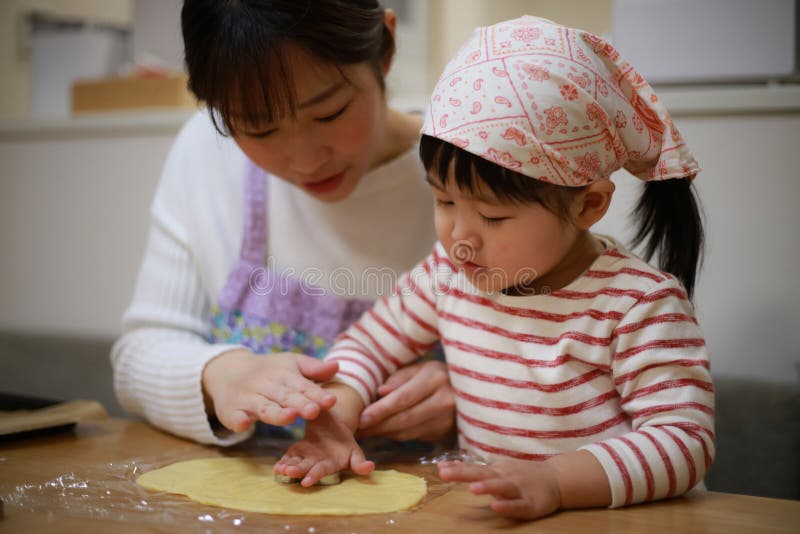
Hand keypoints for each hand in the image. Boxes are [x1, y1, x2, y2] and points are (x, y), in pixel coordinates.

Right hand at [202, 349, 338, 432]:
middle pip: (285, 397)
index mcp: (283, 375)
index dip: (316, 394)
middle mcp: (266, 386)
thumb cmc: (268, 371)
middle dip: (299, 403)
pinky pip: (235, 417)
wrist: (228, 371)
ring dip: (275, 413)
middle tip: (314, 411)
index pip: (302, 386)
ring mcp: (248, 399)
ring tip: (290, 416)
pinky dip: (238, 420)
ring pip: (263, 407)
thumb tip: (337, 366)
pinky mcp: (232, 411)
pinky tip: (244, 424)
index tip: (331, 401)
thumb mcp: (290, 364)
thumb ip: (314, 369)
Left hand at [274, 410, 374, 486]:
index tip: (306, 482)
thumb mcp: (354, 450)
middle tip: (287, 473)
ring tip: (280, 470)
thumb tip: (370, 468)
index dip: (314, 476)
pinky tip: (277, 465)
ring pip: (295, 463)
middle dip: (297, 471)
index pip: (321, 470)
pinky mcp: (298, 449)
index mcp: (329, 463)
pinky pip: (289, 456)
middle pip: (305, 467)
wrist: (335, 428)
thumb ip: (359, 461)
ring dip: (287, 467)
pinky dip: (283, 460)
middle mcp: (315, 462)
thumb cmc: (346, 443)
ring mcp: (305, 456)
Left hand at [357, 360, 454, 440]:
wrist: (472, 389)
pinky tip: (385, 431)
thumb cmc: (437, 374)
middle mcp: (445, 400)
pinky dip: (397, 435)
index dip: (381, 410)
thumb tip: (380, 393)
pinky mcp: (445, 432)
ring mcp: (448, 419)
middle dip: (379, 425)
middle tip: (358, 428)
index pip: (403, 397)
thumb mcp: (420, 368)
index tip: (361, 417)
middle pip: (405, 418)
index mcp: (436, 378)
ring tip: (366, 430)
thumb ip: (399, 379)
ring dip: (385, 433)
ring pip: (409, 431)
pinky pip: (415, 436)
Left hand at [437, 458, 561, 519]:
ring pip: (501, 487)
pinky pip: (517, 505)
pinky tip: (496, 507)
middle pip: (482, 473)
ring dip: (488, 486)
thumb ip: (472, 470)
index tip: (439, 468)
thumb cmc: (520, 475)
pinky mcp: (530, 503)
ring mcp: (518, 489)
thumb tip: (444, 466)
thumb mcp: (496, 469)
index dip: (456, 468)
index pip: (473, 468)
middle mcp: (505, 477)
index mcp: (495, 470)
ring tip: (473, 488)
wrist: (556, 478)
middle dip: (463, 473)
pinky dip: (508, 506)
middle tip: (445, 473)